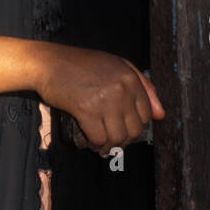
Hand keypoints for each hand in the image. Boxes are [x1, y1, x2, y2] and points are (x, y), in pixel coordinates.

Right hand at [35, 43, 164, 154]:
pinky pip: (99, 138)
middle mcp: (121, 88)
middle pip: (134, 129)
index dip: (134, 127)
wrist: (49, 63)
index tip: (123, 129)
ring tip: (101, 144)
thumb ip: (143, 86)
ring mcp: (104, 99)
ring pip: (118, 137)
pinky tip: (90, 141)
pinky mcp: (86, 109)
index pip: (145, 115)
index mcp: (130, 77)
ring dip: (110, 146)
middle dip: (123, 140)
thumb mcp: (116, 66)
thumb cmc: (81, 65)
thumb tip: (160, 115)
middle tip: (111, 140)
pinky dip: (95, 144)